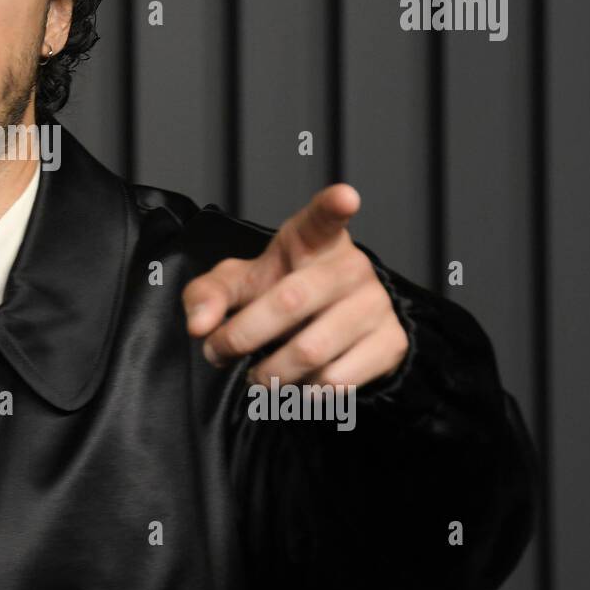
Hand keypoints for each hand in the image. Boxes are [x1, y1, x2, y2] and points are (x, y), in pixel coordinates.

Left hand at [182, 184, 407, 387]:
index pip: (323, 218)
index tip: (345, 196)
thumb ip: (208, 295)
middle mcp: (351, 267)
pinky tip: (297, 383)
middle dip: (242, 335)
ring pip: (311, 351)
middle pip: (290, 301)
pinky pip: (337, 381)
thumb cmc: (280, 291)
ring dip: (269, 373)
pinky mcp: (390, 343)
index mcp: (314, 239)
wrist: (334, 324)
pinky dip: (304, 392)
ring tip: (256, 374)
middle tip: (219, 352)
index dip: (334, 205)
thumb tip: (199, 326)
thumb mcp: (240, 285)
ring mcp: (375, 304)